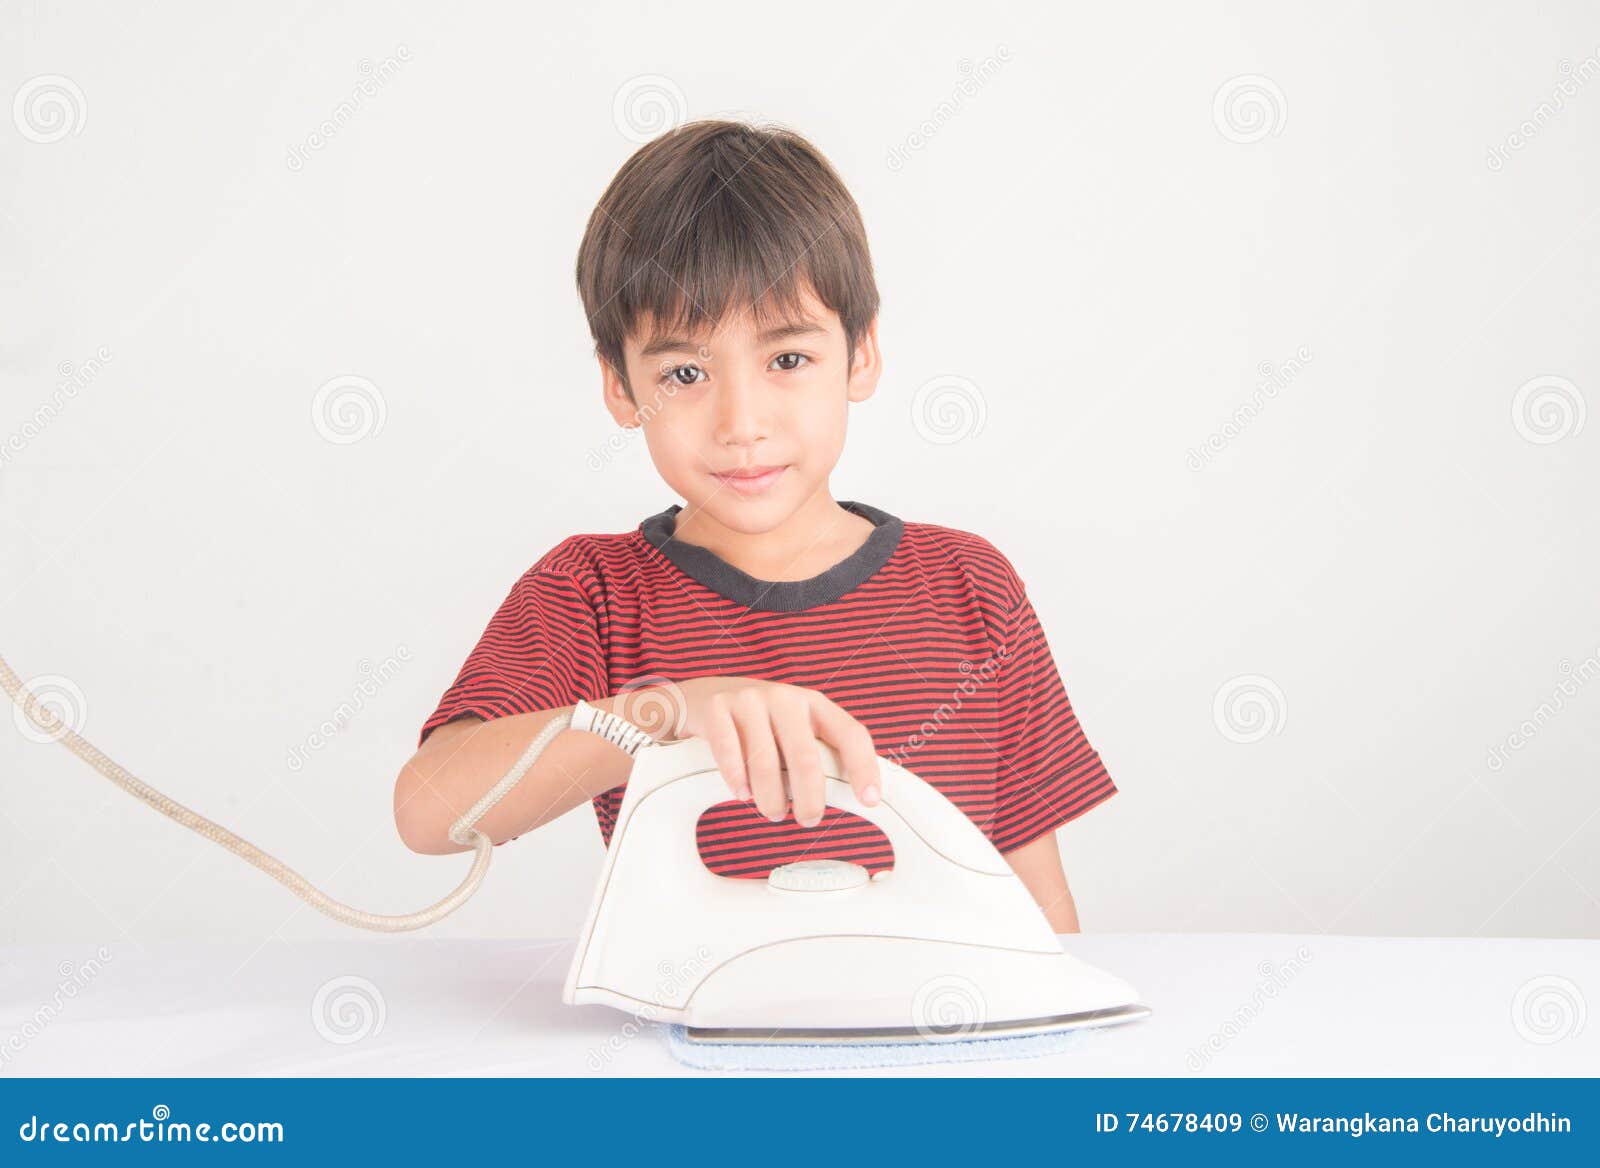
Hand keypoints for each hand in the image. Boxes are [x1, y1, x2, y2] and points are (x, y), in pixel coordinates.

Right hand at [666, 676, 881, 826]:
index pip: (850, 734)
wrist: (702, 696)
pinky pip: (729, 752)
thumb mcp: (794, 730)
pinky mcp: (717, 707)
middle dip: (810, 798)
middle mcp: (786, 698)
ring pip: (766, 761)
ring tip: (773, 812)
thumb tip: (851, 799)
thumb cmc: (758, 723)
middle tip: (808, 819)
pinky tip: (742, 794)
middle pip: (806, 757)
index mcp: (814, 704)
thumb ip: (817, 755)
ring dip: (771, 797)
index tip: (870, 801)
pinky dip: (737, 780)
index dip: (864, 768)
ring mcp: (750, 700)